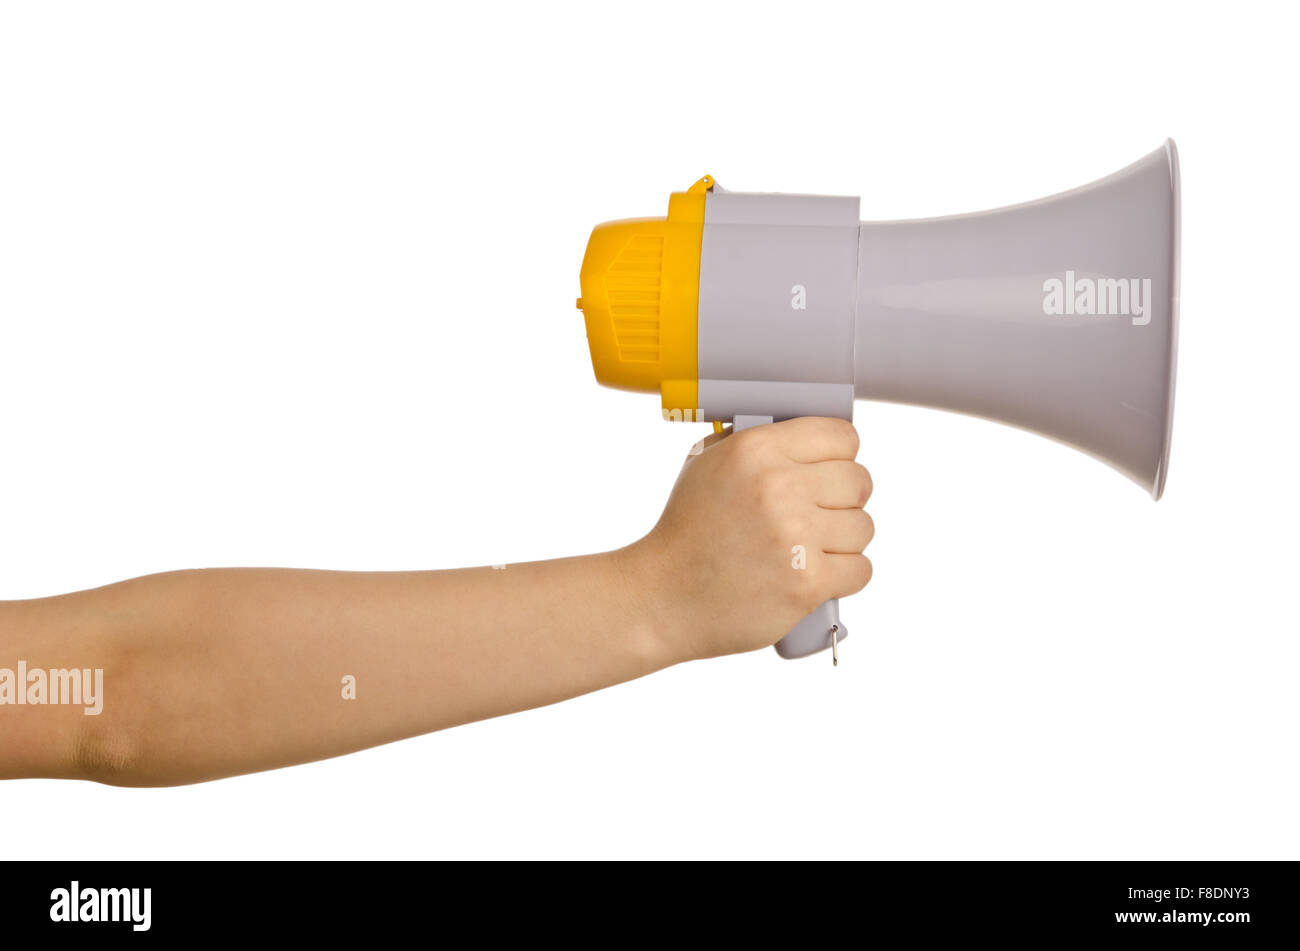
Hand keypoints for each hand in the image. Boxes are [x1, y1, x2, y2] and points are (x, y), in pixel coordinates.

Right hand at [625, 417, 873, 661]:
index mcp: (756, 449)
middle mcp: (778, 486)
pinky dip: (843, 576)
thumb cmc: (687, 532)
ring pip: (863, 527)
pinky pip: (861, 569)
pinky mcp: (806, 582)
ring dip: (843, 541)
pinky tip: (814, 574)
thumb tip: (806, 433)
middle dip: (844, 499)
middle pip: (859, 481)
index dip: (839, 456)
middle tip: (817, 515)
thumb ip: (755, 441)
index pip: (842, 435)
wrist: (663, 597)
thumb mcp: (706, 464)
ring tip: (808, 548)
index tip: (826, 473)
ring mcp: (795, 536)